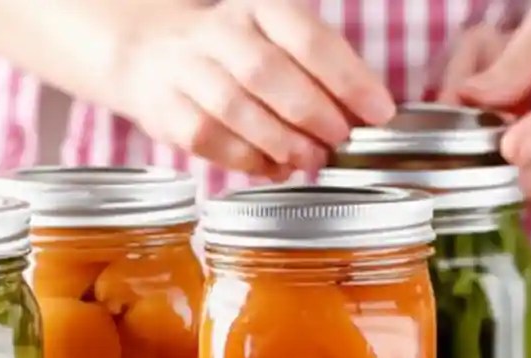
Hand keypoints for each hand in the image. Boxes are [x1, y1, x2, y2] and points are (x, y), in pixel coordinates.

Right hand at [116, 0, 395, 180]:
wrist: (151, 53)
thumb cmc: (237, 55)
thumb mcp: (281, 44)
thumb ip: (323, 75)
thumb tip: (369, 118)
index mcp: (260, 8)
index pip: (308, 38)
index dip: (348, 79)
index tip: (379, 113)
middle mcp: (219, 31)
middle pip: (267, 71)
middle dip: (312, 112)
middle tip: (340, 140)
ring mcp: (185, 69)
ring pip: (233, 107)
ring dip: (280, 140)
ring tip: (310, 160)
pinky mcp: (164, 108)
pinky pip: (206, 137)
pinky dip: (246, 159)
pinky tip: (273, 168)